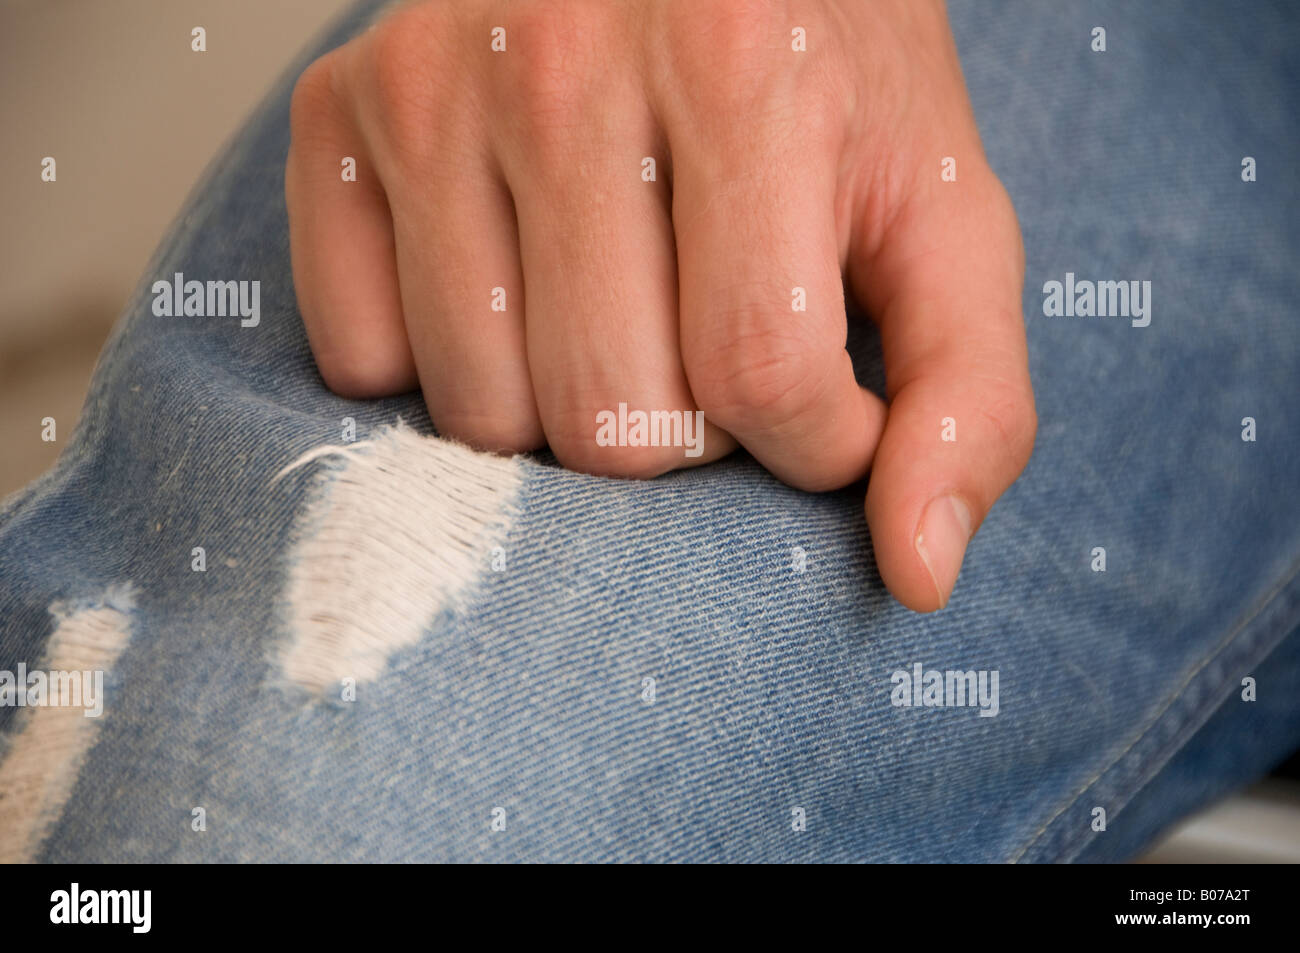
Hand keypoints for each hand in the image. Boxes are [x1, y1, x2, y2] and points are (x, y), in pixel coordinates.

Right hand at [285, 0, 1035, 610]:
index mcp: (737, 65)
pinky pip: (361, 356)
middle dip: (686, 432)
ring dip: (567, 409)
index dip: (810, 441)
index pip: (759, 379)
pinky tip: (510, 287)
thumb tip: (918, 572)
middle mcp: (560, 60)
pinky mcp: (337, 113)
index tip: (823, 396)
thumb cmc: (826, 89)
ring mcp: (427, 84)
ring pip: (484, 411)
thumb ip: (966, 392)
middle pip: (611, 420)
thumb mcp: (939, 219)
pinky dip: (443, 365)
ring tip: (616, 314)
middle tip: (708, 341)